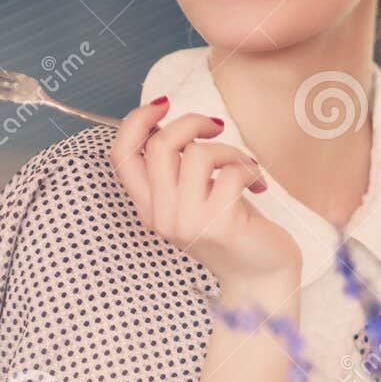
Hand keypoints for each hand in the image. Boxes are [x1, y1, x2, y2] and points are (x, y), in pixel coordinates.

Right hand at [110, 97, 301, 296]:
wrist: (259, 277)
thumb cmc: (231, 228)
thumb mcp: (193, 197)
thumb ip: (175, 167)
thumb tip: (165, 121)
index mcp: (149, 207)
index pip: (121, 156)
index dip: (136, 121)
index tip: (163, 104)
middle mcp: (162, 216)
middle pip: (160, 145)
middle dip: (192, 122)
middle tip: (216, 128)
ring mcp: (189, 222)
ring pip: (198, 154)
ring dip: (229, 150)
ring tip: (245, 166)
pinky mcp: (220, 224)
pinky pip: (231, 172)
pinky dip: (250, 169)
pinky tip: (258, 185)